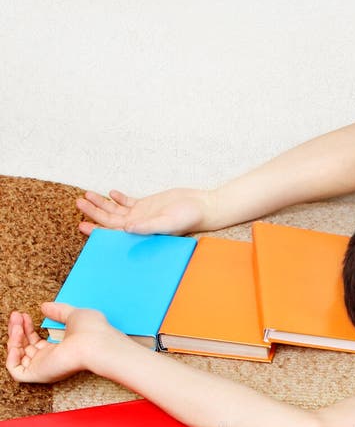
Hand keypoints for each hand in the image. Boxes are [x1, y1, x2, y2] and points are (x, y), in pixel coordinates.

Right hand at [6, 303, 118, 383]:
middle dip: (17, 330)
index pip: (36, 342)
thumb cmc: (92, 331)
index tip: (24, 314)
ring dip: (13, 338)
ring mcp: (45, 368)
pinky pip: (17, 372)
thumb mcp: (74, 315)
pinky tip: (16, 341)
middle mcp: (52, 360)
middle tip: (16, 315)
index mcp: (61, 350)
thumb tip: (45, 306)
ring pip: (19, 357)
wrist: (95, 343)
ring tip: (16, 323)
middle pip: (26, 348)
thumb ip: (58, 311)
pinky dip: (11, 357)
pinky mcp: (39, 374)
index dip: (27, 328)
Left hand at [76, 187, 213, 235]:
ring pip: (116, 210)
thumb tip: (127, 228)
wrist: (203, 206)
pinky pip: (129, 202)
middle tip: (79, 203)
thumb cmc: (189, 217)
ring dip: (101, 203)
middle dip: (94, 212)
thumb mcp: (168, 222)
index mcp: (142, 232)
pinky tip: (110, 193)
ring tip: (86, 195)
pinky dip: (119, 198)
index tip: (82, 225)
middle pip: (111, 220)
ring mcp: (143, 214)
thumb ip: (148, 226)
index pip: (114, 233)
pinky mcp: (149, 204)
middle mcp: (139, 225)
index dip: (97, 229)